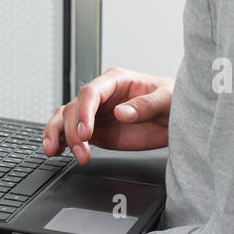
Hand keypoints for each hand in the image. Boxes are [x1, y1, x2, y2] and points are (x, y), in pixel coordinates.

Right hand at [42, 67, 172, 164]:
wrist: (180, 119)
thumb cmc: (174, 100)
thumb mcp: (166, 99)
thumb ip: (145, 105)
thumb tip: (121, 112)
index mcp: (117, 80)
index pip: (90, 92)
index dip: (84, 112)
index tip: (86, 132)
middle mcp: (102, 96)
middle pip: (74, 107)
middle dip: (72, 131)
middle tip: (82, 152)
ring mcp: (97, 114)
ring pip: (65, 118)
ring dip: (59, 135)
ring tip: (55, 152)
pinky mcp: (98, 132)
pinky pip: (72, 133)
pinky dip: (60, 141)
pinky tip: (54, 150)